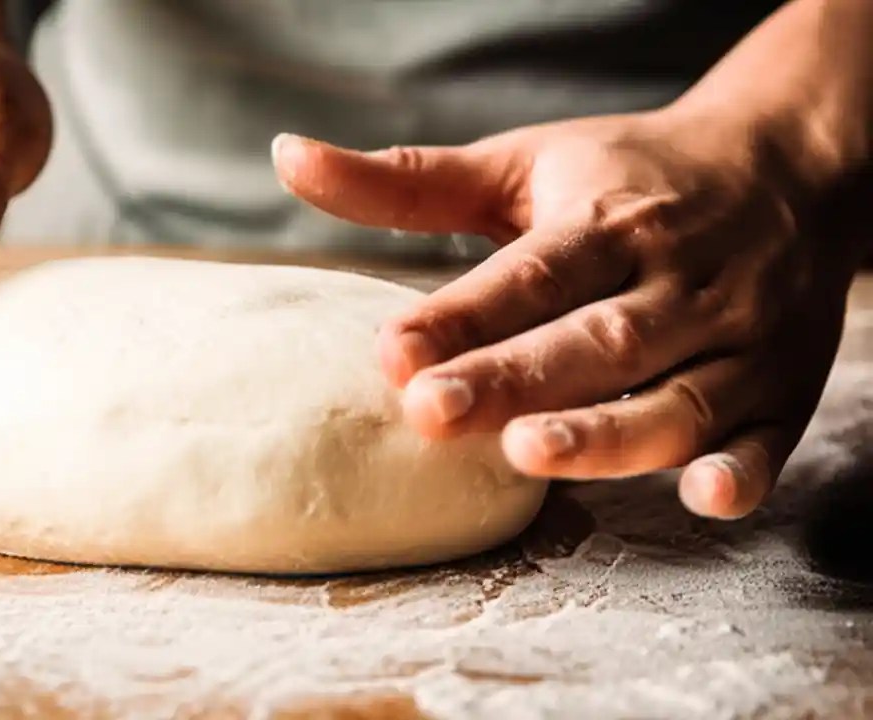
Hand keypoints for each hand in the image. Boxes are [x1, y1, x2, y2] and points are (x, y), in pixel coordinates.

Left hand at [274, 108, 862, 519]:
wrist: (790, 165)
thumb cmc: (629, 173)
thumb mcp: (523, 162)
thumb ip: (409, 182)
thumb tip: (288, 159)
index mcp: (609, 217)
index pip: (533, 272)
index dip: (464, 314)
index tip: (392, 352)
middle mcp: (678, 279)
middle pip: (595, 338)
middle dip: (514, 377)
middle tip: (432, 414)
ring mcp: (737, 338)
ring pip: (675, 396)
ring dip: (609, 433)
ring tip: (528, 454)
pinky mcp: (782, 387)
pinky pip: (771, 436)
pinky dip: (743, 469)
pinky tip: (702, 496)